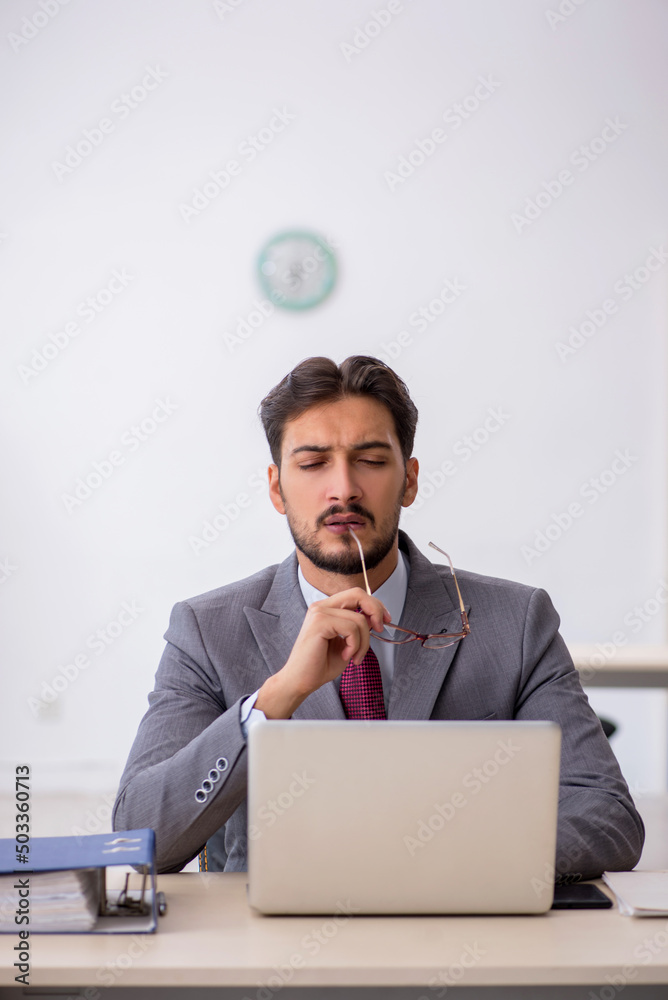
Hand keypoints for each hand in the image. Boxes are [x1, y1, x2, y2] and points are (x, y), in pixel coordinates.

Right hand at [255, 588, 389, 719]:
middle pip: (358, 594)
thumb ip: (358, 627)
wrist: (300, 681)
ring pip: (359, 619)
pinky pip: (351, 629)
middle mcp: (321, 606)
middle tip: (380, 629)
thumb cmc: (320, 665)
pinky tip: (346, 656)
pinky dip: (354, 646)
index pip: (356, 594)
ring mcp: (319, 612)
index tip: (385, 620)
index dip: (374, 605)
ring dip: (363, 642)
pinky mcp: (319, 623)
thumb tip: (375, 618)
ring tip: (354, 657)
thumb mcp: (347, 642)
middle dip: (376, 611)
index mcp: (327, 608)